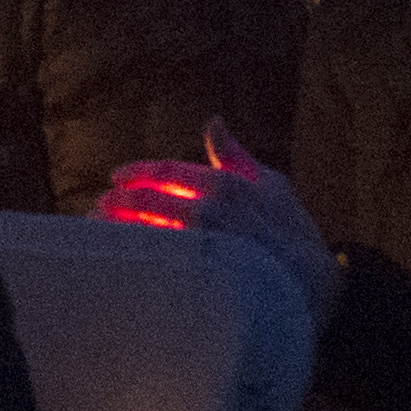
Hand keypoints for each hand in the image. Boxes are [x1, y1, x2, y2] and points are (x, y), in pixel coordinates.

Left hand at [90, 119, 341, 328]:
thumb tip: (214, 123)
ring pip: (142, 230)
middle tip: (102, 202)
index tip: (116, 177)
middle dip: (118, 200)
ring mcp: (198, 246)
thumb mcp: (273, 185)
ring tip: (99, 224)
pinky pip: (150, 261)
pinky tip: (116, 253)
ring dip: (115, 226)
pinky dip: (129, 253)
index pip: (165, 172)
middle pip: (146, 200)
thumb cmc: (294, 235)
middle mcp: (206, 212)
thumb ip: (235, 155)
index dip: (136, 173)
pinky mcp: (193, 277)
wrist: (311, 287)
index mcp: (223, 184)